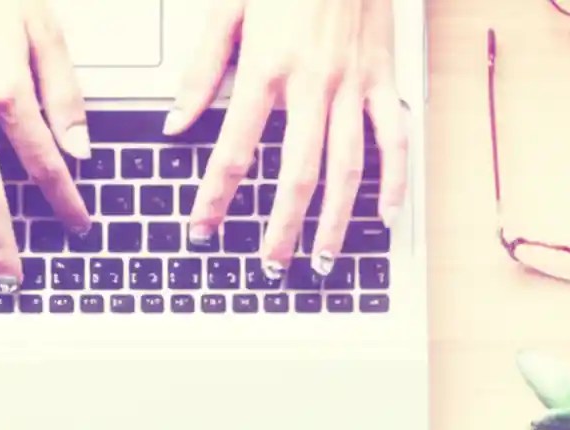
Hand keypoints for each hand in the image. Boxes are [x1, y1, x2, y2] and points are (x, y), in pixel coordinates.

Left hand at [165, 0, 407, 277]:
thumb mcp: (226, 9)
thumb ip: (201, 72)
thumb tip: (176, 123)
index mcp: (266, 69)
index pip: (236, 151)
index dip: (215, 197)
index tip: (202, 229)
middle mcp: (313, 85)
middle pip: (296, 174)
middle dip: (282, 227)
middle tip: (270, 264)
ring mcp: (354, 86)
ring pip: (347, 168)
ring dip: (335, 220)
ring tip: (322, 258)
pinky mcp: (384, 80)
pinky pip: (394, 139)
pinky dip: (393, 180)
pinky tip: (385, 216)